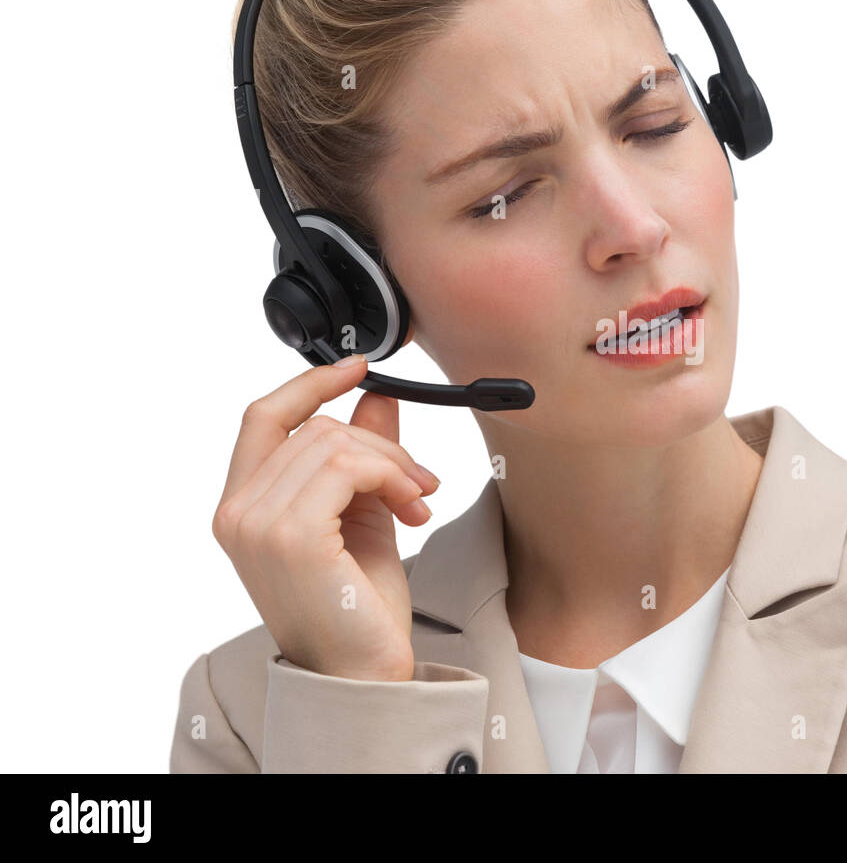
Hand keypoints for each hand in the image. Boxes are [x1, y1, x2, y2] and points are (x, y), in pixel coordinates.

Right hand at [210, 355, 439, 680]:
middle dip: (380, 443)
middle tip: (419, 481)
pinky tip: (411, 508)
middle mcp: (237, 512)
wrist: (363, 670)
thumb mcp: (363, 514)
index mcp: (242, 506)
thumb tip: (377, 396)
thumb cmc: (358, 605)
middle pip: (313, 427)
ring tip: (418, 499)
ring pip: (336, 442)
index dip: (309, 383)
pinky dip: (391, 476)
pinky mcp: (291, 535)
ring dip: (394, 464)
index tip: (358, 366)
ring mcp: (257, 523)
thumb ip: (362, 456)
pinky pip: (349, 468)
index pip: (262, 417)